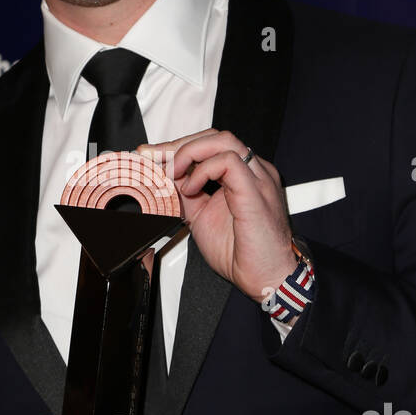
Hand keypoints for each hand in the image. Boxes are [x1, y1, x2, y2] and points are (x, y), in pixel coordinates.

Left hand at [138, 129, 295, 302]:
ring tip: (173, 173)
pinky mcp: (256, 190)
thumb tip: (163, 178)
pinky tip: (191, 189)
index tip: (151, 156)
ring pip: (223, 140)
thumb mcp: (200, 216)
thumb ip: (184, 195)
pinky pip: (229, 162)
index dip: (177, 148)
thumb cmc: (241, 253)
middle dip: (178, 144)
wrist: (264, 278)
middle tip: (153, 158)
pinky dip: (203, 170)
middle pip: (214, 137)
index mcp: (244, 176)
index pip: (210, 145)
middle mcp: (254, 172)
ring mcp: (258, 178)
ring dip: (189, 152)